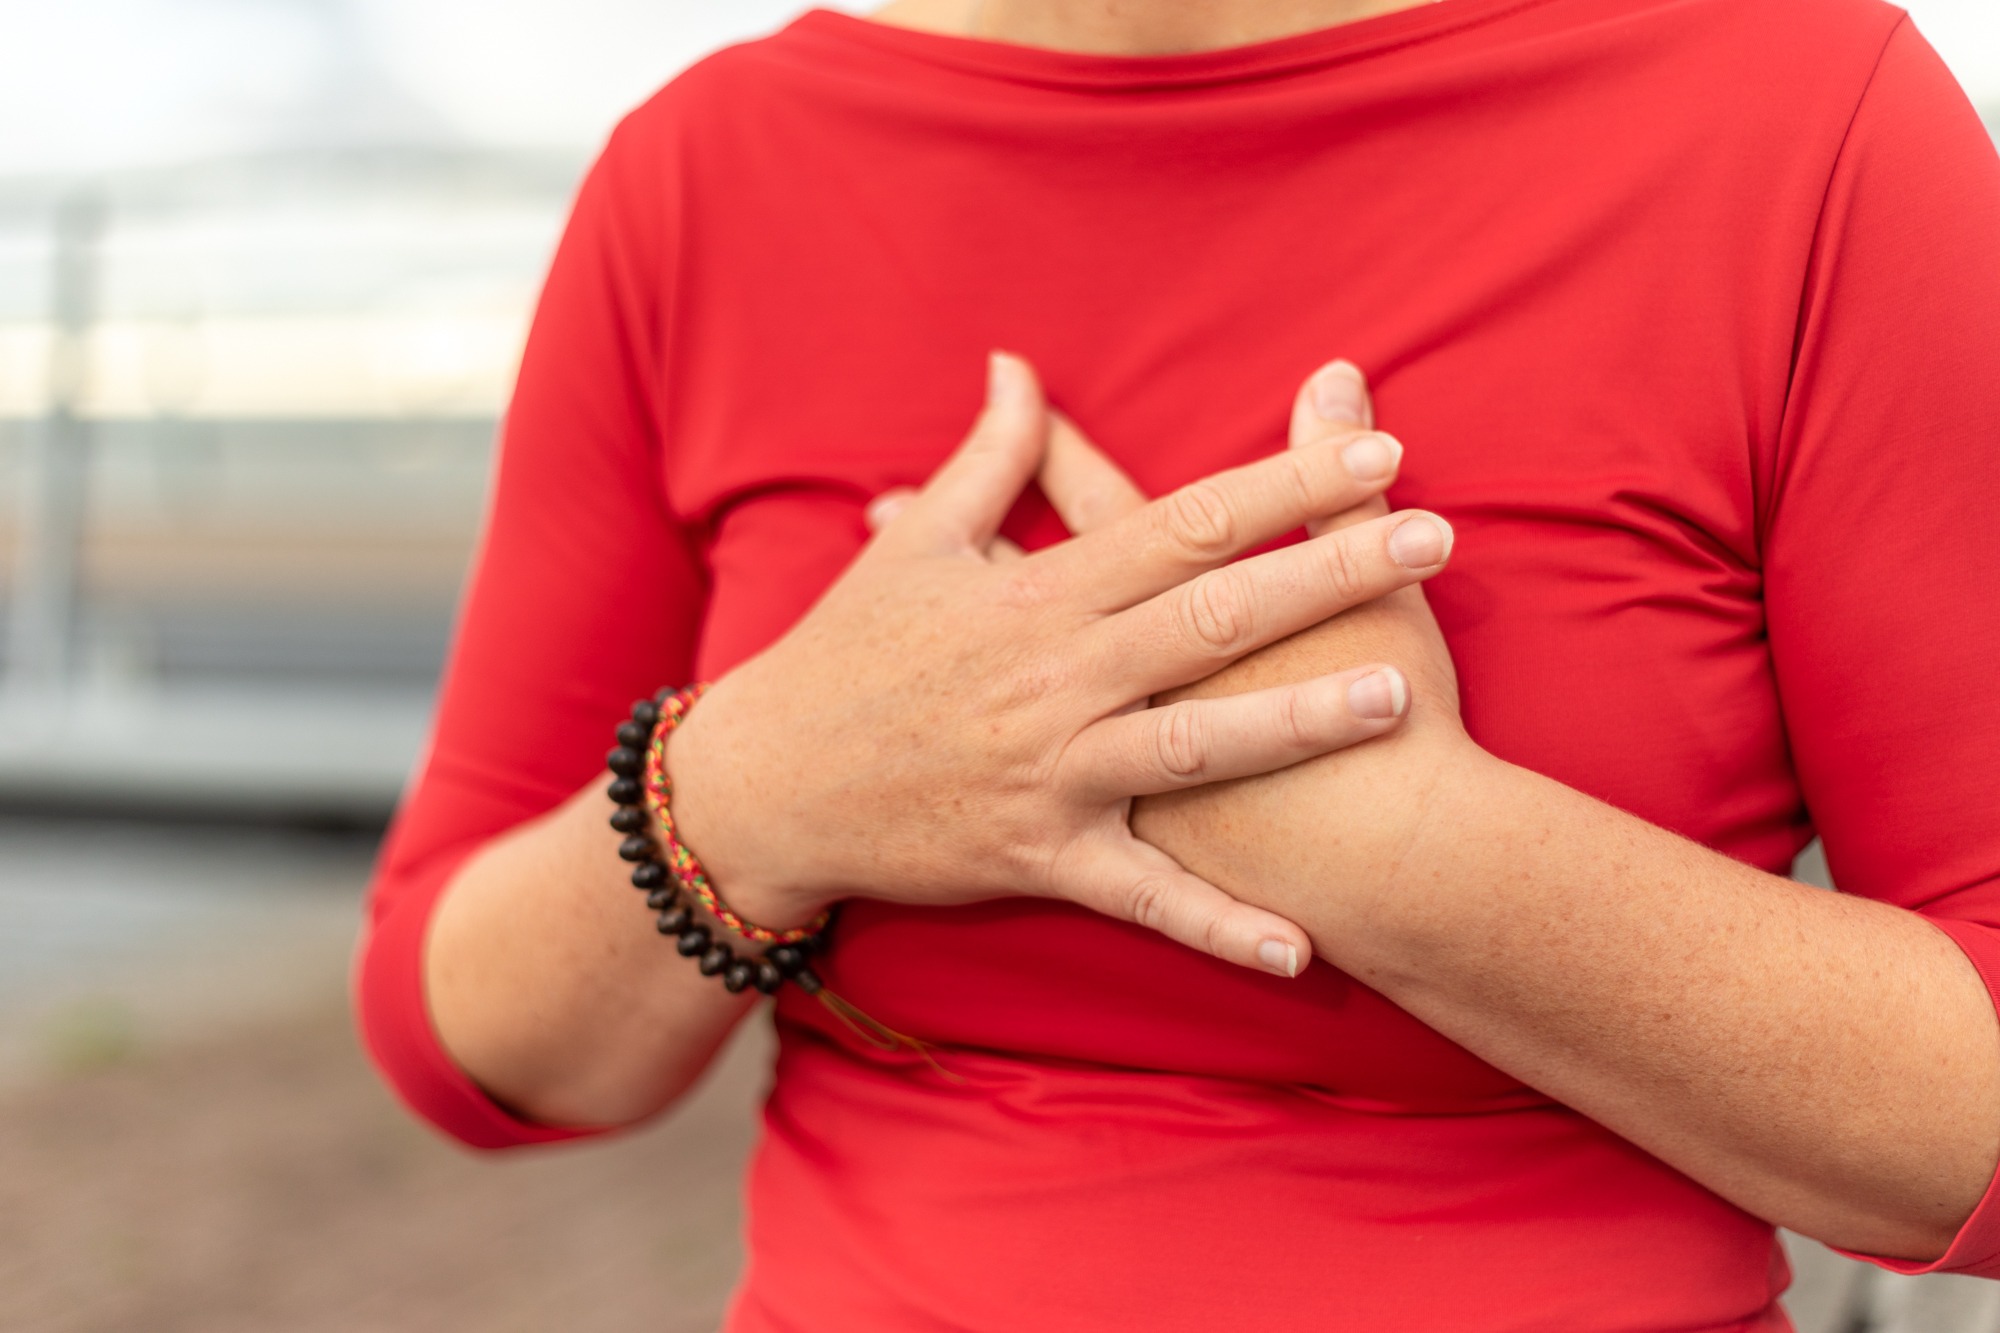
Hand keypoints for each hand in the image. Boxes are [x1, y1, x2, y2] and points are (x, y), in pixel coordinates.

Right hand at [667, 353, 1454, 976]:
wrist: (767, 786)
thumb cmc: (846, 656)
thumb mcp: (913, 545)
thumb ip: (986, 458)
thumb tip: (1019, 364)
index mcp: (1037, 593)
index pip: (1180, 522)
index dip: (1282, 483)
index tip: (1373, 445)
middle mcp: (1054, 677)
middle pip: (1211, 616)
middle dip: (1328, 572)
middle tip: (1435, 538)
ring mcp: (1051, 771)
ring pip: (1194, 746)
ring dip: (1297, 721)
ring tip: (1398, 696)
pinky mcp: (1040, 856)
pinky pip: (1143, 897)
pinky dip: (1219, 925)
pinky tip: (1300, 951)